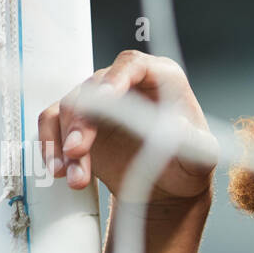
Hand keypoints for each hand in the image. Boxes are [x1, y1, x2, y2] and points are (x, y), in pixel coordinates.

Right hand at [38, 50, 218, 201]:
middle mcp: (126, 84)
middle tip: (79, 151)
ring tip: (77, 177)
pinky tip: (61, 171)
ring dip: (65, 143)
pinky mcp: (79, 122)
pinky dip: (51, 147)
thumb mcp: (202, 156)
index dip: (117, 78)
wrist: (168, 187)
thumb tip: (175, 126)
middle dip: (81, 121)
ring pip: (68, 108)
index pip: (134, 65)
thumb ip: (194, 143)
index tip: (106, 96)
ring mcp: (99, 102)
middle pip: (93, 88)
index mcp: (161, 78)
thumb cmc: (188, 164)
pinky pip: (53, 125)